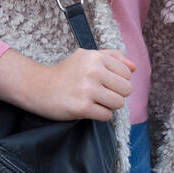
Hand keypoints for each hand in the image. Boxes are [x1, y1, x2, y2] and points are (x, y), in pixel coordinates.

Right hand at [0, 48, 134, 121]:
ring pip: (119, 103)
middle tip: (101, 94)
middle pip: (126, 89)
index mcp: (96, 56)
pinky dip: (100, 115)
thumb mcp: (87, 56)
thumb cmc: (66, 72)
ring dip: (109, 105)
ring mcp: (87, 89)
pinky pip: (107, 115)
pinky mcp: (82, 107)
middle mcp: (93, 71)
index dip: (118, 80)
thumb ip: (113, 57)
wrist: (39, 87)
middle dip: (116, 94)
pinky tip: (89, 109)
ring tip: (95, 101)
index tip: (104, 82)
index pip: (127, 73)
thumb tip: (134, 68)